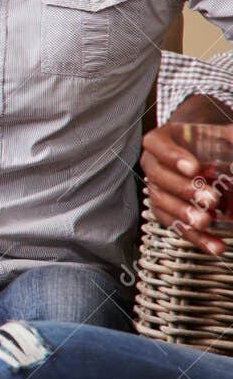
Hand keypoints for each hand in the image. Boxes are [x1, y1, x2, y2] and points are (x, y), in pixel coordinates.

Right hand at [141, 124, 226, 254]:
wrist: (205, 153)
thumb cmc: (209, 140)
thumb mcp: (221, 134)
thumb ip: (230, 137)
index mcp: (161, 141)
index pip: (158, 145)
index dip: (172, 157)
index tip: (194, 167)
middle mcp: (154, 164)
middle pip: (159, 177)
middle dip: (184, 190)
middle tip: (210, 198)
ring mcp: (157, 188)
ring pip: (162, 204)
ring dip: (184, 215)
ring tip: (206, 222)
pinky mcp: (167, 210)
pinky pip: (175, 225)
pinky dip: (195, 237)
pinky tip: (213, 244)